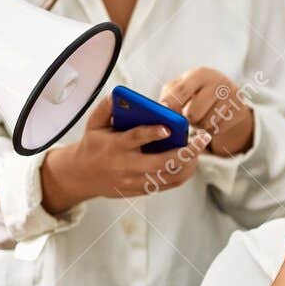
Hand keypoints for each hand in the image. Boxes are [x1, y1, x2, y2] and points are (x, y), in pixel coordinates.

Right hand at [40, 96, 212, 212]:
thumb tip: (119, 94)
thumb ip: (105, 108)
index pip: (134, 139)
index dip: (151, 134)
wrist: (82, 176)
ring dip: (188, 164)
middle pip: (160, 163)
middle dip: (184, 152)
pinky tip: (191, 162)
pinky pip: (166, 186)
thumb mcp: (93, 123)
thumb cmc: (93, 144)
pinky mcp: (140, 191)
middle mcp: (126, 166)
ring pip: (167, 177)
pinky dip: (182, 175)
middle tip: (202, 139)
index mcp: (115, 146)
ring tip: (199, 149)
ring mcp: (134, 181)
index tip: (168, 128)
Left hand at [161, 67, 253, 157]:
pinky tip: (212, 119)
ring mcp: (231, 97)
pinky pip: (217, 129)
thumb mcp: (183, 85)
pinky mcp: (239, 112)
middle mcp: (218, 83)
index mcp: (201, 74)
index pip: (180, 92)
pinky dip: (211, 128)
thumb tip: (163, 108)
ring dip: (198, 125)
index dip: (170, 105)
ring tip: (200, 116)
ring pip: (205, 124)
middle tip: (187, 116)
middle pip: (192, 113)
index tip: (166, 113)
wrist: (228, 94)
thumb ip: (170, 94)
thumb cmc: (197, 90)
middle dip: (186, 118)